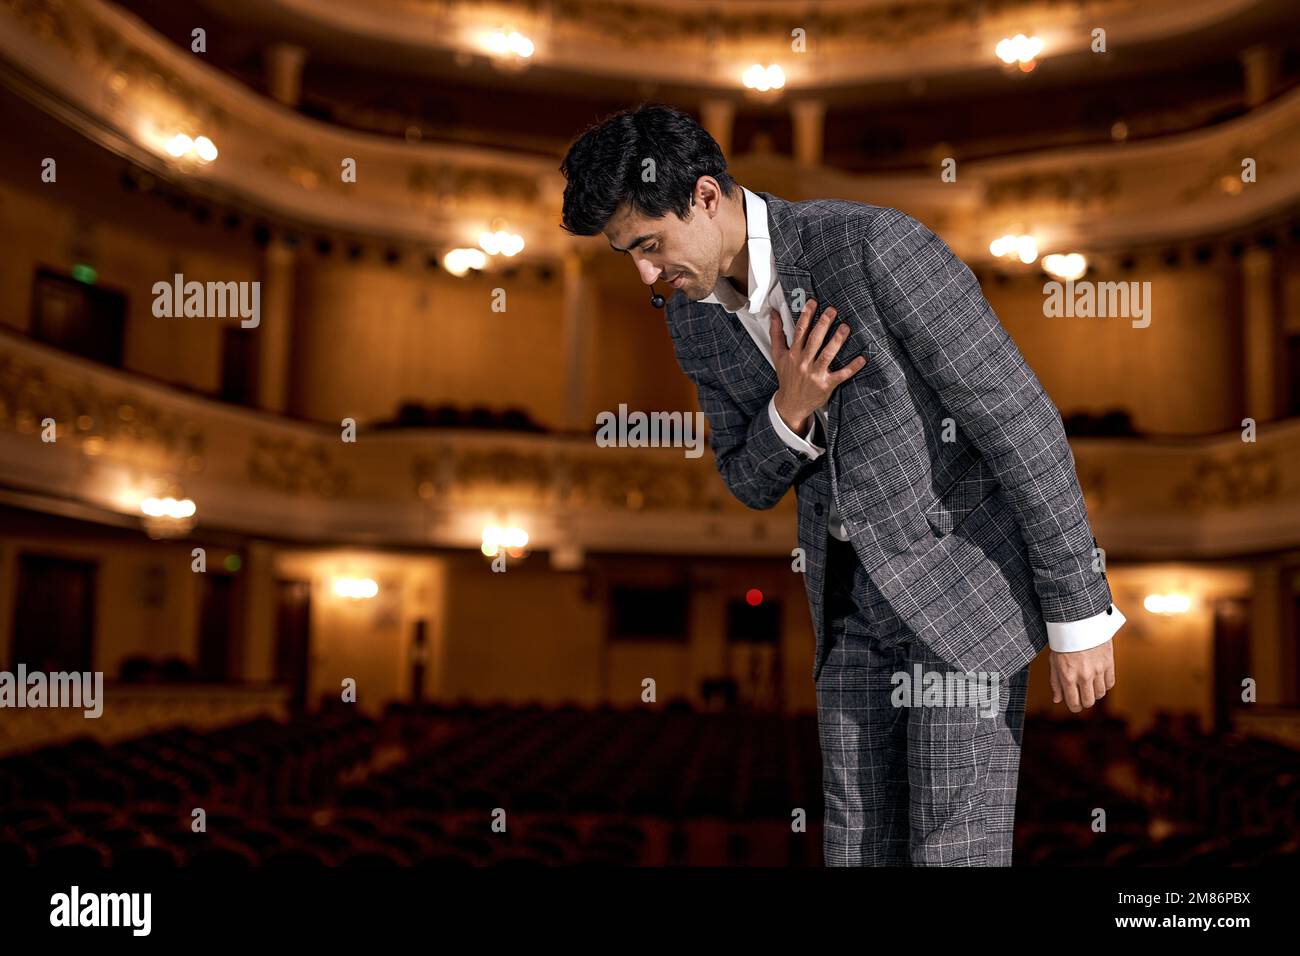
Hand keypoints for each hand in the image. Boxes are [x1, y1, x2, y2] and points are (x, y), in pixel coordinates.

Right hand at [771, 299, 866, 433]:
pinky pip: (841, 375)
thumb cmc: (787, 377)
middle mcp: (803, 363)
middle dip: (823, 324)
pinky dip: (852, 367)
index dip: (806, 316)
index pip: (800, 331)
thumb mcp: (778, 356)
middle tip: (832, 310)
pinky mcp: (826, 385)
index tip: (813, 302)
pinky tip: (862, 358)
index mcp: (793, 354)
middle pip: (814, 340)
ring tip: (845, 327)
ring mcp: (815, 374)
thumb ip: (776, 334)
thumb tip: (773, 314)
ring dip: (837, 341)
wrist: (791, 404)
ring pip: (827, 355)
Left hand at [1049, 640, 1115, 711]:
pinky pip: (1110, 684)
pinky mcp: (1109, 663)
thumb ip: (1056, 682)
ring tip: (1089, 685)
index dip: (1074, 707)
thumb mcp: (1054, 661)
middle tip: (1082, 696)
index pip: (1074, 702)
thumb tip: (1058, 700)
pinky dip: (1105, 685)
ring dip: (1095, 693)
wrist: (1079, 623)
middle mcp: (1084, 676)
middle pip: (1089, 701)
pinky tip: (1099, 679)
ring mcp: (1098, 670)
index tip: (1074, 705)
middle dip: (1084, 702)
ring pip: (1100, 694)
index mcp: (1068, 676)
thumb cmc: (1063, 642)